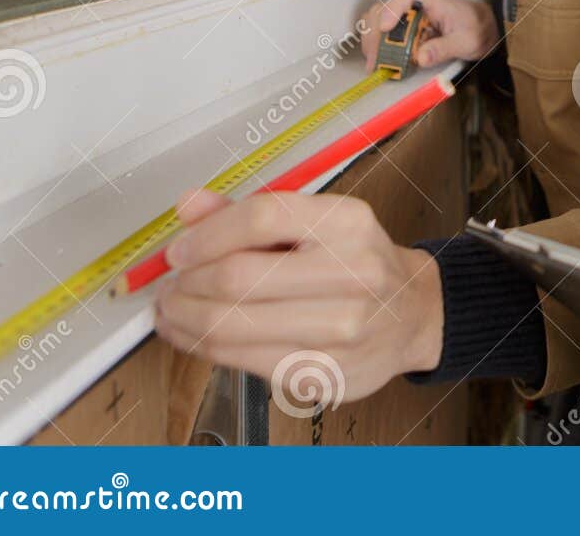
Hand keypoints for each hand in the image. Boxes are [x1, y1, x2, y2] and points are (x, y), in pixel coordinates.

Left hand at [153, 190, 444, 404]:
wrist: (412, 314)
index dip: (205, 236)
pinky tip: (194, 336)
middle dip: (185, 284)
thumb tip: (189, 206)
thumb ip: (250, 212)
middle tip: (167, 286)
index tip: (178, 251)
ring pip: (232, 327)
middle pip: (239, 278)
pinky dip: (204, 348)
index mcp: (349, 223)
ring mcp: (343, 329)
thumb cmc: (356, 262)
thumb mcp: (317, 222)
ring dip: (184, 320)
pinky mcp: (325, 373)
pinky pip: (243, 362)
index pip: (262, 218)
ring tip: (172, 311)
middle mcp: (353, 274)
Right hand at [359, 0, 497, 71]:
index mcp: (433, 2)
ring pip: (378, 21)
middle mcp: (417, 8)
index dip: (392, 8)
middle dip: (375, 33)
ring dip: (373, 41)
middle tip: (375, 57)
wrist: (484, 30)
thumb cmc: (477, 28)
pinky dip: (378, 48)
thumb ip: (445, 48)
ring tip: (374, 62)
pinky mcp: (406, 33)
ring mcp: (409, 20)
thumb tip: (421, 57)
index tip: (385, 27)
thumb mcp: (466, 41)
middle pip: (384, 9)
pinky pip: (384, 36)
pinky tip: (380, 63)